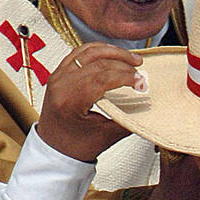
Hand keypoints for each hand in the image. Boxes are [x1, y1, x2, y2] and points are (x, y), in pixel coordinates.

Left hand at [35, 43, 140, 162]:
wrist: (53, 149)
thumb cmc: (74, 146)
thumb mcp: (105, 136)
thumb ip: (127, 120)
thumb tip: (146, 107)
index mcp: (69, 101)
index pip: (102, 78)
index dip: (126, 77)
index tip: (141, 83)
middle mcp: (60, 85)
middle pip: (98, 63)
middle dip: (124, 65)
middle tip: (140, 72)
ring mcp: (58, 76)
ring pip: (89, 52)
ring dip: (113, 52)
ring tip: (131, 58)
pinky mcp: (59, 72)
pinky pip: (79, 52)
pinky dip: (98, 50)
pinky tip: (112, 54)